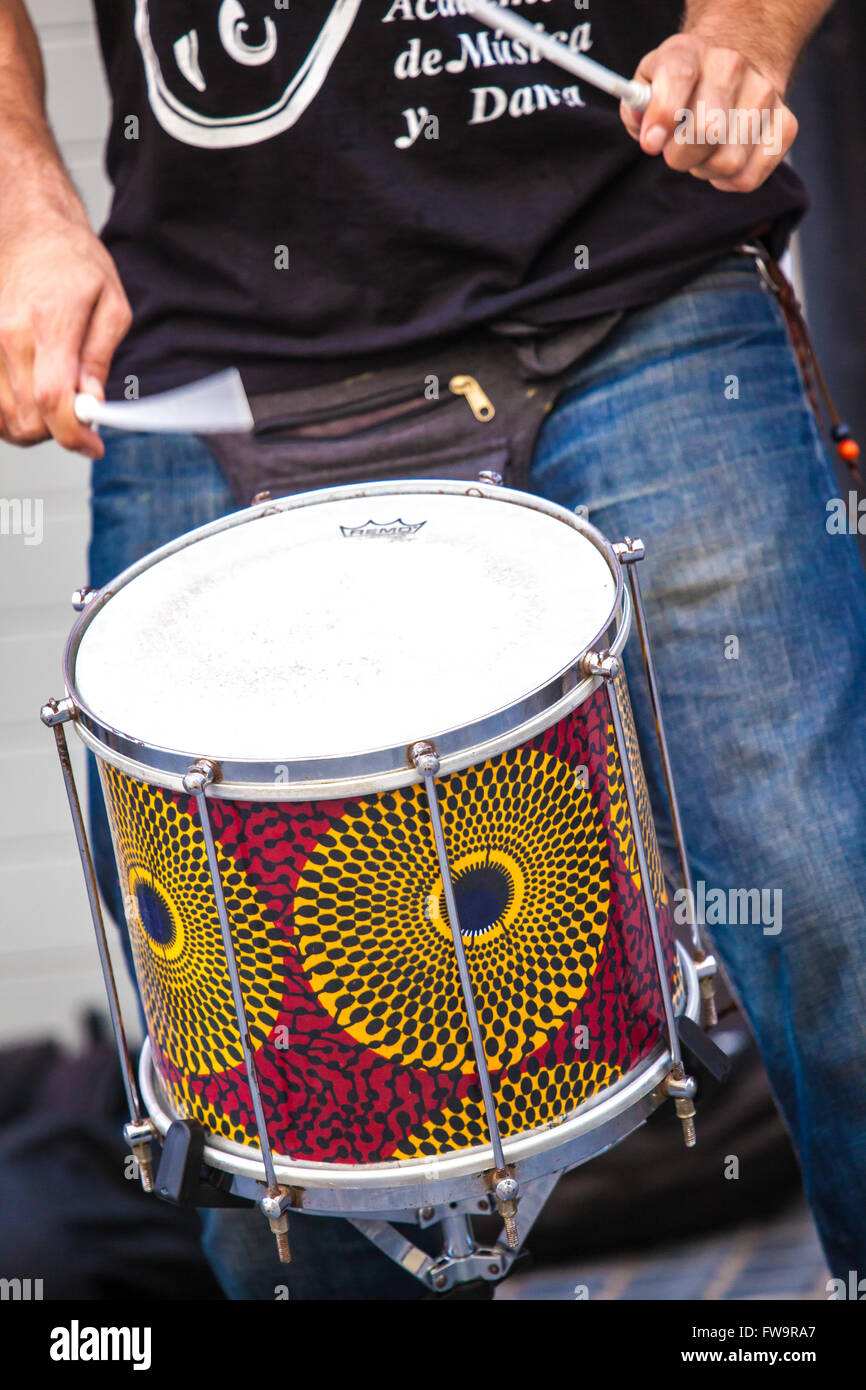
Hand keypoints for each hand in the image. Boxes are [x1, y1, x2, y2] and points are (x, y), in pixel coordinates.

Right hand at [0, 213, 131, 457]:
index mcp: (48, 325)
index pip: (52, 399)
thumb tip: (92, 402)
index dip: (73, 435)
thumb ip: (100, 357)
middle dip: (58, 433)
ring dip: (34, 427)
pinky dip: (10, 415)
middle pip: (27, 418)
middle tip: (81, 421)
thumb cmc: (73, 261)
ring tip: (58, 409)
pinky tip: (32, 402)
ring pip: (4, 418)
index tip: (92, 445)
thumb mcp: (111, 305)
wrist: (30, 229)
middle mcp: (8, 337)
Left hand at [619, 32, 797, 192]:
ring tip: (702, 151)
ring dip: (705, 169)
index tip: (651, 143)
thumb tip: (649, 135)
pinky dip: (728, 181)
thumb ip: (637, 109)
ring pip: (727, 162)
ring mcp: (764, 94)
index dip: (662, 118)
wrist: (731, 71)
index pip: (678, 78)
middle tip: (676, 150)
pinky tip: (722, 159)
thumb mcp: (649, 85)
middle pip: (707, 131)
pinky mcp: (785, 125)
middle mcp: (731, 67)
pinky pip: (748, 178)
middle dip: (680, 155)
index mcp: (690, 52)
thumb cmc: (682, 87)